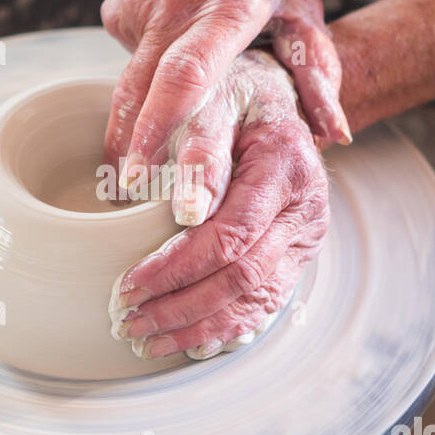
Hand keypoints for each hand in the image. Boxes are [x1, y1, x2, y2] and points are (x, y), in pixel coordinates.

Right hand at [100, 0, 351, 184]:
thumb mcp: (300, 0)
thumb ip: (317, 66)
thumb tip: (335, 132)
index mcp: (229, 5)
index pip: (190, 74)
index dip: (168, 126)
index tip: (151, 173)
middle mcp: (177, 4)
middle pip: (143, 87)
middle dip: (131, 146)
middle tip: (127, 194)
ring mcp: (140, 7)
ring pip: (127, 83)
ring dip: (126, 132)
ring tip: (128, 179)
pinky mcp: (116, 12)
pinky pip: (128, 64)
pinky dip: (143, 89)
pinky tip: (161, 79)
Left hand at [109, 50, 329, 359]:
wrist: (273, 93)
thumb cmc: (231, 92)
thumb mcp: (211, 99)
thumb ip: (196, 147)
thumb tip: (169, 204)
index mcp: (285, 164)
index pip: (229, 235)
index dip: (176, 267)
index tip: (128, 285)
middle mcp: (305, 205)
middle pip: (242, 277)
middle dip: (180, 306)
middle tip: (127, 320)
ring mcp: (307, 234)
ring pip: (254, 298)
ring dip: (197, 326)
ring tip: (145, 339)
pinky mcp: (299, 253)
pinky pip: (266, 303)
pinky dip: (226, 327)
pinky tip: (188, 342)